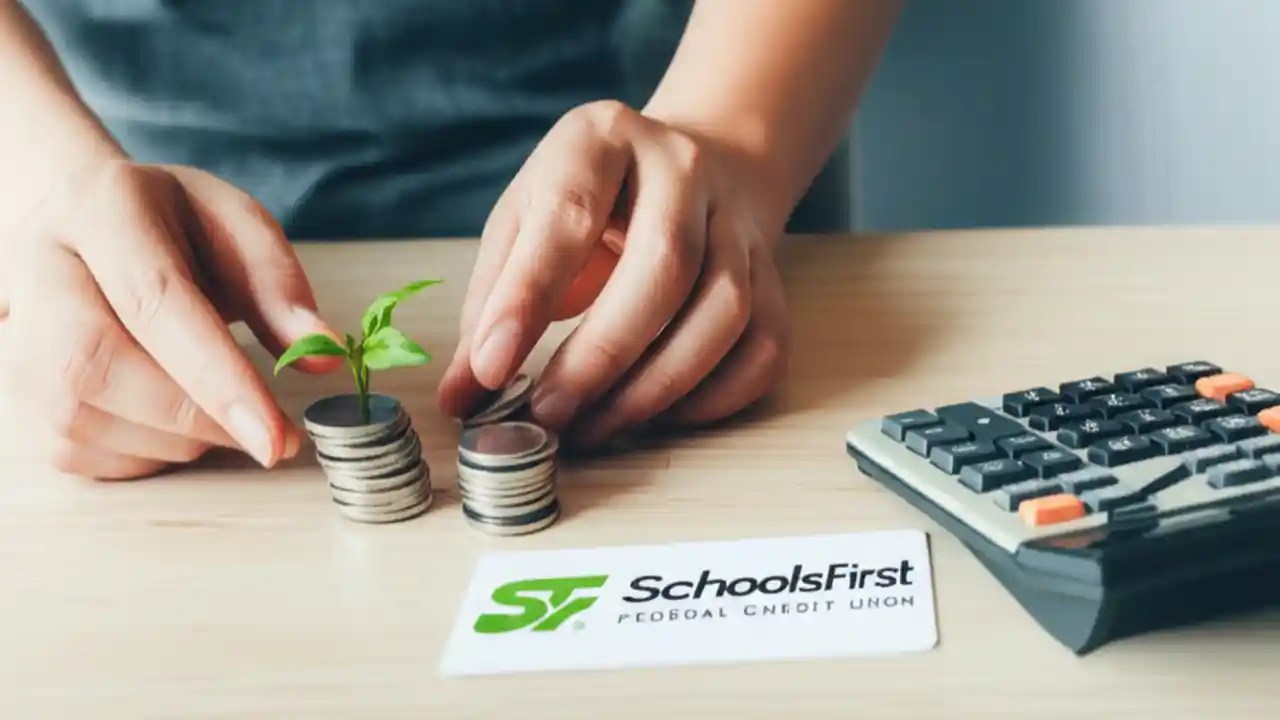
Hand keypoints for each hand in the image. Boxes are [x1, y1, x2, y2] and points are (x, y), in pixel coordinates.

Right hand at [0, 158, 340, 478]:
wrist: (80, 224)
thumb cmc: (170, 227)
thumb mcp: (237, 227)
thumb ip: (282, 288)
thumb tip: (324, 355)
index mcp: (102, 210)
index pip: (155, 302)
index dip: (218, 378)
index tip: (275, 437)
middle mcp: (40, 271)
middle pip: (97, 366)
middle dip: (195, 418)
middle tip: (266, 433)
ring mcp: (14, 337)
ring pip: (83, 420)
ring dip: (176, 439)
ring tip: (220, 408)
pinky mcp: (15, 394)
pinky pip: (79, 452)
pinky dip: (145, 453)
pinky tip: (174, 418)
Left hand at [438, 100, 791, 446]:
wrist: (699, 166)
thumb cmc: (592, 202)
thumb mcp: (526, 220)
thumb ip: (493, 303)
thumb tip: (463, 397)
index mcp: (603, 139)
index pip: (568, 216)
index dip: (527, 300)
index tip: (490, 371)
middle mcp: (683, 171)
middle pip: (663, 269)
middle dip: (601, 357)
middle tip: (550, 416)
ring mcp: (738, 224)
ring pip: (724, 313)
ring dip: (656, 387)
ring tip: (594, 427)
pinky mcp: (774, 278)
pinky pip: (762, 350)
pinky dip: (710, 399)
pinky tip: (657, 416)